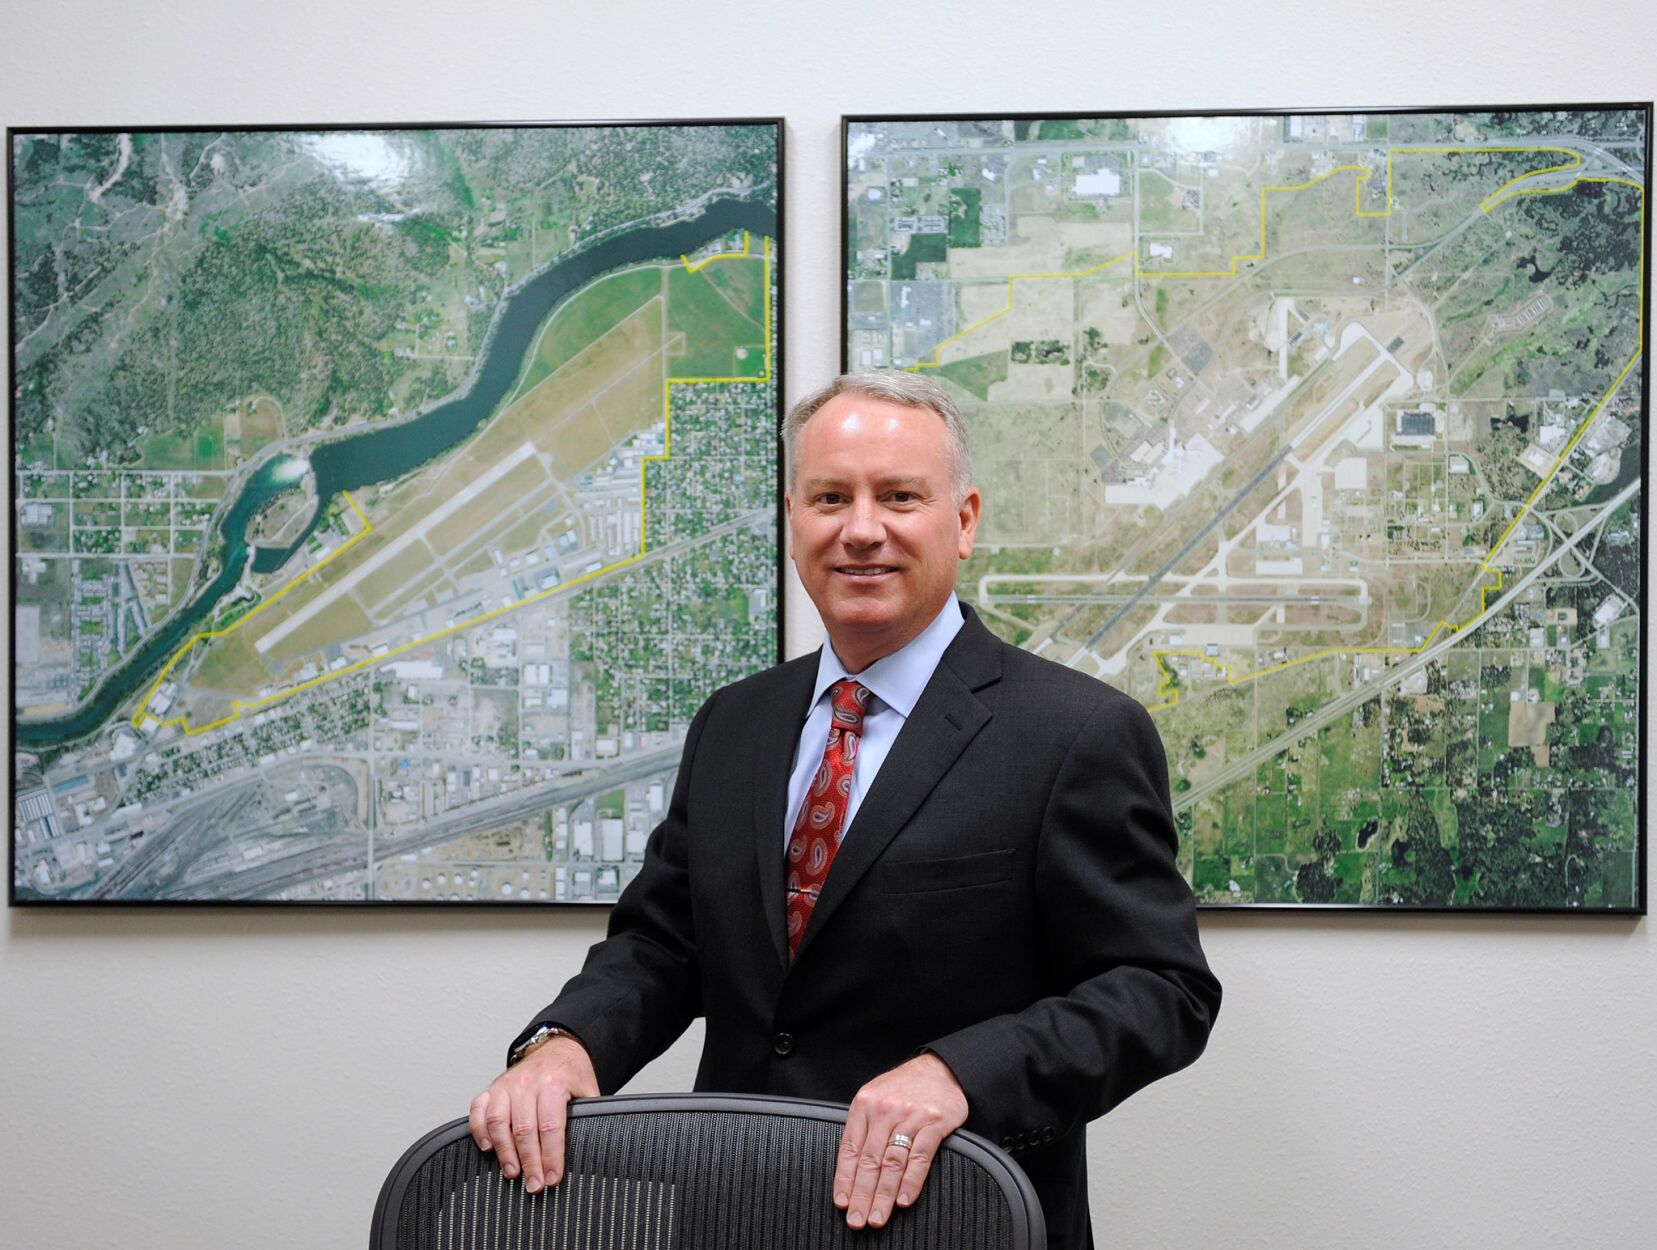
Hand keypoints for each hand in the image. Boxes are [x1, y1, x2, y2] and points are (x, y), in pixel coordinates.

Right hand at [468, 1037, 598, 1192]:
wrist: (557, 1047)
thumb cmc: (571, 1072)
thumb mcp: (587, 1089)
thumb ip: (586, 1115)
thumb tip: (590, 1147)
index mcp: (554, 1083)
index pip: (551, 1126)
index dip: (551, 1156)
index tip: (552, 1177)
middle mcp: (527, 1083)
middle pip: (524, 1129)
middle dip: (529, 1162)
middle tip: (534, 1184)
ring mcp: (507, 1084)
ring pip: (498, 1121)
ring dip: (504, 1151)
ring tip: (513, 1172)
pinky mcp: (493, 1087)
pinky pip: (478, 1109)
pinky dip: (479, 1129)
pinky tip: (487, 1147)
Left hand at [833, 1053, 968, 1228]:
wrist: (941, 1068)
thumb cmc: (905, 1086)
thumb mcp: (875, 1096)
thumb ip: (863, 1127)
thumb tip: (850, 1167)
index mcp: (865, 1105)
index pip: (849, 1149)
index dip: (844, 1179)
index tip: (842, 1202)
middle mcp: (885, 1110)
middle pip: (870, 1161)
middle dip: (862, 1194)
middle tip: (858, 1219)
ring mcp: (910, 1116)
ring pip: (892, 1162)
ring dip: (883, 1194)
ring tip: (878, 1216)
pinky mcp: (934, 1123)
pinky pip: (920, 1157)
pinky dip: (911, 1181)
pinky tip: (903, 1199)